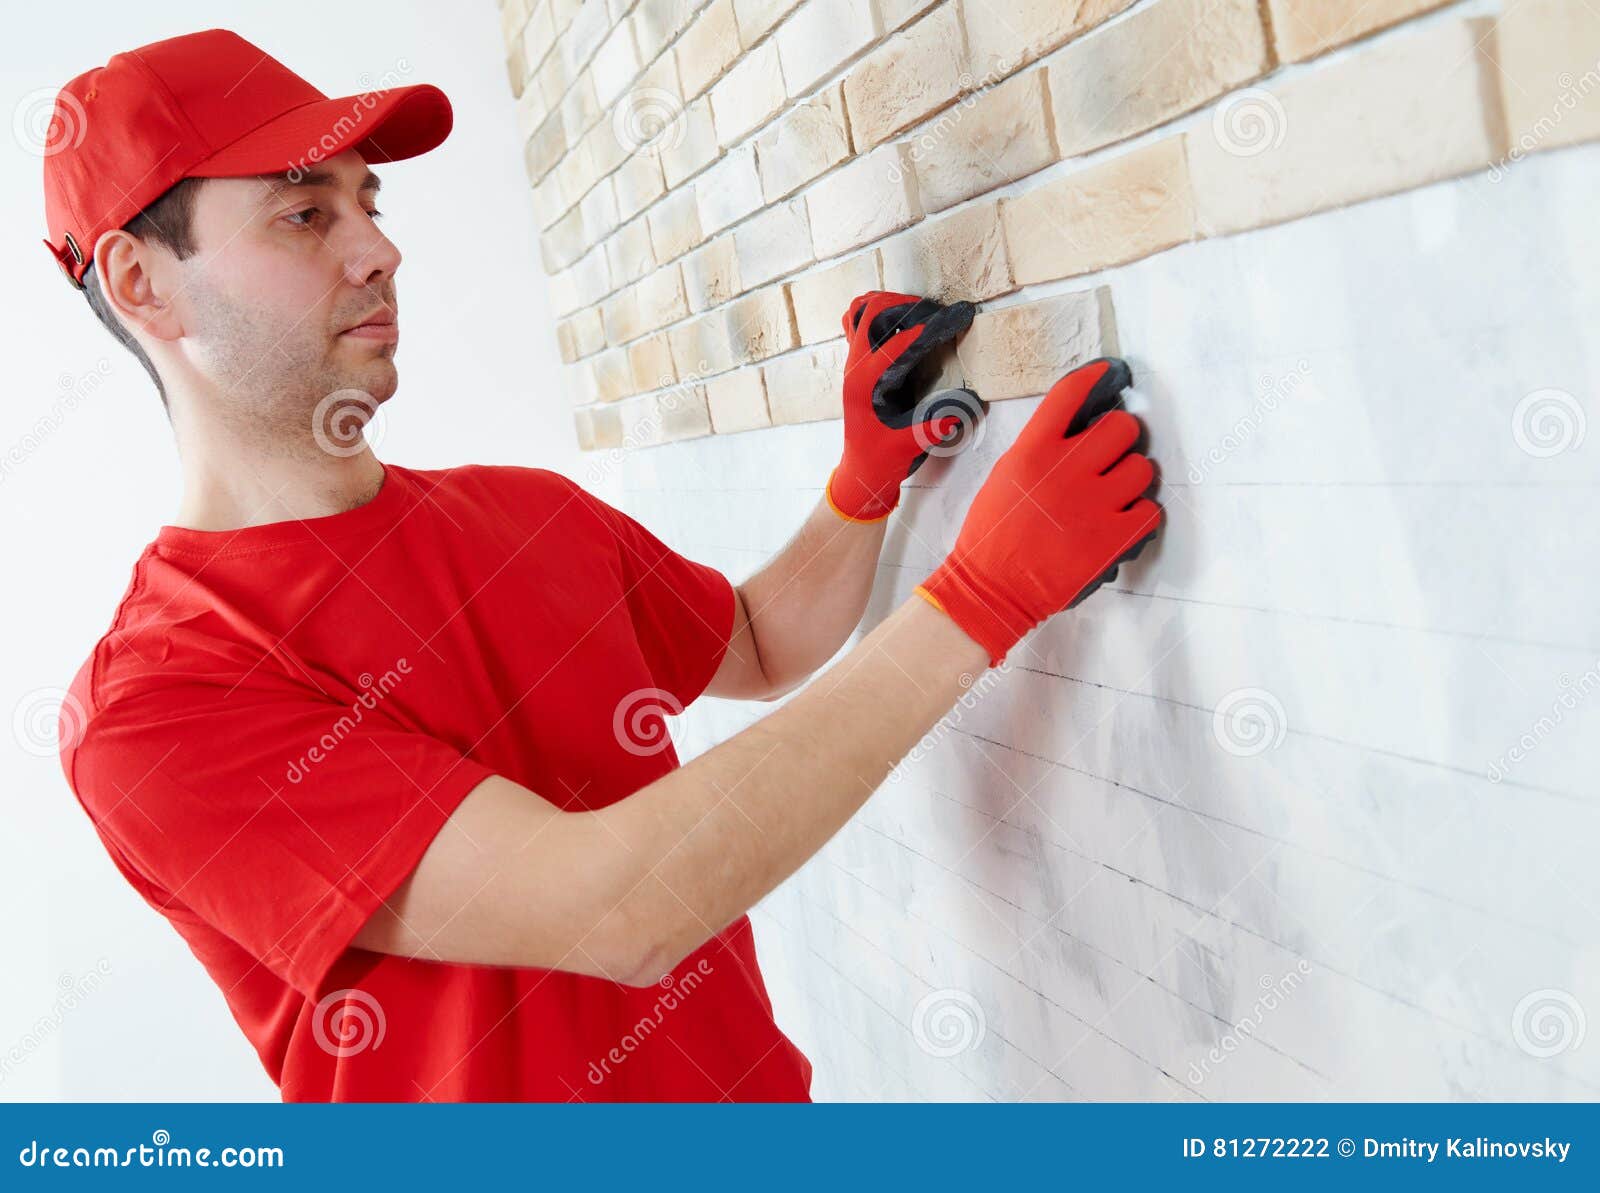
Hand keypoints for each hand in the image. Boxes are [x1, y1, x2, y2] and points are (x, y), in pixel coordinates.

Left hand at [826, 290, 981, 522]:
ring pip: (859, 312)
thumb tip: (968, 405)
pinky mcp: (858, 364)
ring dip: (889, 304)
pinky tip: (905, 326)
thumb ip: (934, 426)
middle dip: (906, 305)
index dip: (931, 326)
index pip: (898, 342)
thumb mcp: (908, 447)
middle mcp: (854, 367)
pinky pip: (858, 324)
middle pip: (871, 311)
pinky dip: (879, 316)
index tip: (959, 316)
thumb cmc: (881, 460)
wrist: (862, 471)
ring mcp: (853, 363)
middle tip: (936, 314)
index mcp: (863, 383)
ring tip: (920, 313)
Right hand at [914, 358, 1161, 666]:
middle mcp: (1066, 470)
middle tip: (1112, 455)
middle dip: (1122, 438)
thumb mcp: (1005, 476)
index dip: (1096, 377)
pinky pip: (1150, 510)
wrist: (992, 589)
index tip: (1108, 374)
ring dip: (1134, 478)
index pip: (1071, 395)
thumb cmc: (993, 535)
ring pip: (1143, 468)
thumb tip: (1078, 429)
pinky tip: (1123, 520)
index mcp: (1033, 452)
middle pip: (1123, 427)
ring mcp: (1094, 504)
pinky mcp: (1113, 537)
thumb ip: (1040, 449)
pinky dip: (1141, 515)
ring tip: (1117, 493)